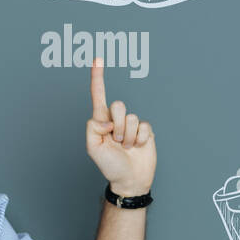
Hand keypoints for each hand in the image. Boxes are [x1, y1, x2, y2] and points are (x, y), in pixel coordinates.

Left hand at [86, 57, 156, 195]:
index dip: (97, 77)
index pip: (99, 95)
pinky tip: (138, 148)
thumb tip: (108, 119)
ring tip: (126, 148)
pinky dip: (140, 140)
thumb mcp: (93, 148)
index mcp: (101, 121)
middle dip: (118, 126)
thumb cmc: (109, 165)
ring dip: (128, 137)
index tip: (97, 59)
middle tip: (116, 142)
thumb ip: (93, 128)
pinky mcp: (146, 131)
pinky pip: (145, 127)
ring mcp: (132, 125)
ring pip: (132, 118)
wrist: (130, 180)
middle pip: (118, 106)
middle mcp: (117, 120)